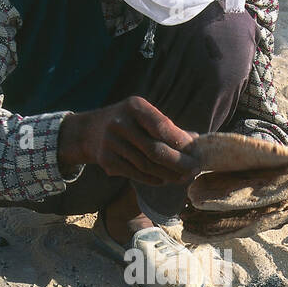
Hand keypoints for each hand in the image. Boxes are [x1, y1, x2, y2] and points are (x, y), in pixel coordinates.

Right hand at [60, 97, 200, 186]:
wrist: (89, 132)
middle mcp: (120, 123)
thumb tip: (197, 142)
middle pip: (155, 150)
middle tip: (194, 170)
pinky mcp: (106, 160)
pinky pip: (135, 174)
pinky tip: (164, 180)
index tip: (196, 153)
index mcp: (134, 106)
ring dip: (168, 174)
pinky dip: (153, 179)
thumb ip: (168, 128)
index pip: (161, 126)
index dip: (180, 142)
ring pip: (146, 165)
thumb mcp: (144, 116)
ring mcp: (111, 142)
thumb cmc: (128, 122)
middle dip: (178, 163)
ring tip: (183, 177)